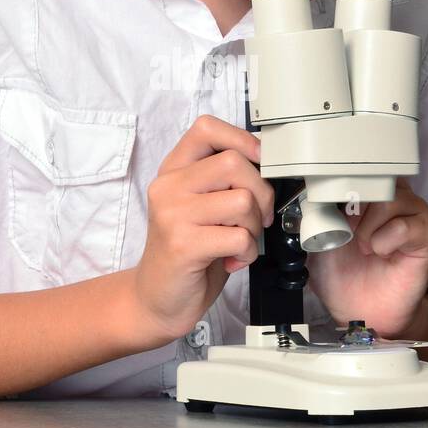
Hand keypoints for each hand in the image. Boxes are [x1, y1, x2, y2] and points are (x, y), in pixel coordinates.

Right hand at [132, 114, 274, 343]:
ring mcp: (173, 215)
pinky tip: (234, 260)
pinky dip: (248, 252)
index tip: (260, 163)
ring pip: (242, 200)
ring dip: (254, 227)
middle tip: (256, 219)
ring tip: (240, 241)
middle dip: (261, 193)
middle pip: (234, 163)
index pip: (206, 128)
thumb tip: (268, 163)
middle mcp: (168, 187)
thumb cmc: (189, 251)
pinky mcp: (183, 245)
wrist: (159, 298)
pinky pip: (239, 237)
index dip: (242, 140)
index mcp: (173, 171)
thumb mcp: (201, 205)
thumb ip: (223, 180)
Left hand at [305, 177, 427, 337]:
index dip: (341, 181)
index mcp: (366, 195)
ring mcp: (412, 215)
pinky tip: (380, 253)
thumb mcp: (317, 239)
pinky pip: (406, 225)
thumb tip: (304, 194)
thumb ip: (313, 214)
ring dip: (369, 225)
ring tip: (363, 246)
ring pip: (392, 198)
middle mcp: (392, 199)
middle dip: (355, 202)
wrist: (361, 310)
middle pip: (378, 178)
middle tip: (345, 227)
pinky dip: (385, 240)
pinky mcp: (425, 235)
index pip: (358, 169)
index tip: (326, 199)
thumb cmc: (343, 275)